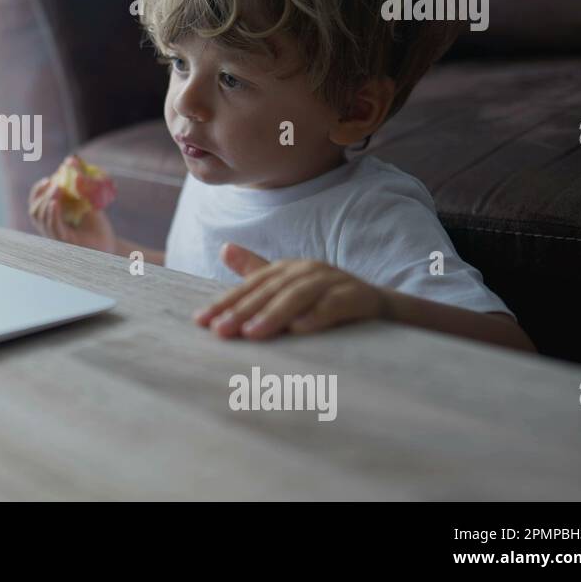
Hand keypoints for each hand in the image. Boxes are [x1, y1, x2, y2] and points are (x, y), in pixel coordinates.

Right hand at [28, 176, 117, 253]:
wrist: (110, 246)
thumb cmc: (97, 226)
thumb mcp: (88, 201)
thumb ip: (80, 184)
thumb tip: (73, 159)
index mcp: (51, 220)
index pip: (36, 205)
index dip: (37, 192)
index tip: (47, 179)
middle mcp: (49, 230)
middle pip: (34, 211)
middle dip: (40, 195)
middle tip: (53, 182)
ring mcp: (55, 238)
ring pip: (40, 219)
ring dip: (46, 201)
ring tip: (57, 188)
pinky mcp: (65, 244)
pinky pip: (53, 228)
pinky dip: (52, 214)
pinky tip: (55, 203)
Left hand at [194, 242, 387, 338]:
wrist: (379, 307)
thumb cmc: (324, 299)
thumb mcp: (288, 286)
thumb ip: (256, 271)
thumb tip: (224, 248)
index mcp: (287, 269)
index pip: (250, 286)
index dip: (225, 303)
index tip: (201, 322)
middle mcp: (307, 270)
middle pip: (270, 291)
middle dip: (243, 311)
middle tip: (221, 331)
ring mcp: (333, 281)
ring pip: (298, 296)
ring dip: (274, 315)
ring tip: (252, 333)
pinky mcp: (357, 297)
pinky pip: (334, 305)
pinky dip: (316, 316)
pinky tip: (299, 330)